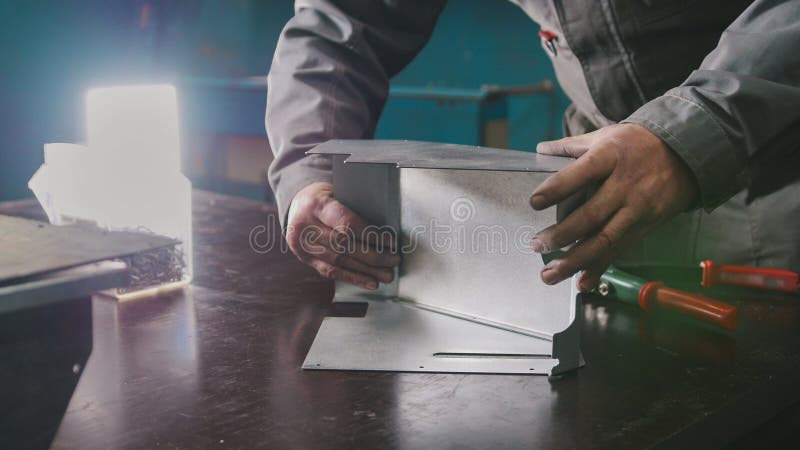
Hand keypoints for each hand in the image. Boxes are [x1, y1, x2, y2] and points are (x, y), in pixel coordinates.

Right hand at [286, 181, 399, 289]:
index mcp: (316, 205)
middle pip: (344, 245)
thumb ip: (354, 207)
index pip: (347, 223)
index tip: (392, 242)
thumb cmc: (325, 198)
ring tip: (387, 275)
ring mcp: (303, 245)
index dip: (371, 235)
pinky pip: (331, 272)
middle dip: (373, 256)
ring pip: (338, 261)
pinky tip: (370, 282)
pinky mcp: (305, 259)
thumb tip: (387, 227)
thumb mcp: (336, 193)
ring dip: (366, 271)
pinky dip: (353, 278)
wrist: (296, 206)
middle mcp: (306, 227)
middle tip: (394, 260)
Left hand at [529, 123, 697, 290]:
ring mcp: (637, 208)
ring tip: (551, 273)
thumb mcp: (605, 136)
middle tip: (538, 245)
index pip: (580, 173)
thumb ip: (571, 146)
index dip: (557, 188)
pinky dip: (599, 268)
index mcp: (611, 157)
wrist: (686, 153)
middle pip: (591, 214)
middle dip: (562, 234)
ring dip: (575, 260)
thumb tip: (540, 149)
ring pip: (604, 240)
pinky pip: (619, 250)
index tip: (534, 202)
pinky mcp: (645, 226)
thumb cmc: (638, 144)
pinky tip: (582, 282)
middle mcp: (624, 185)